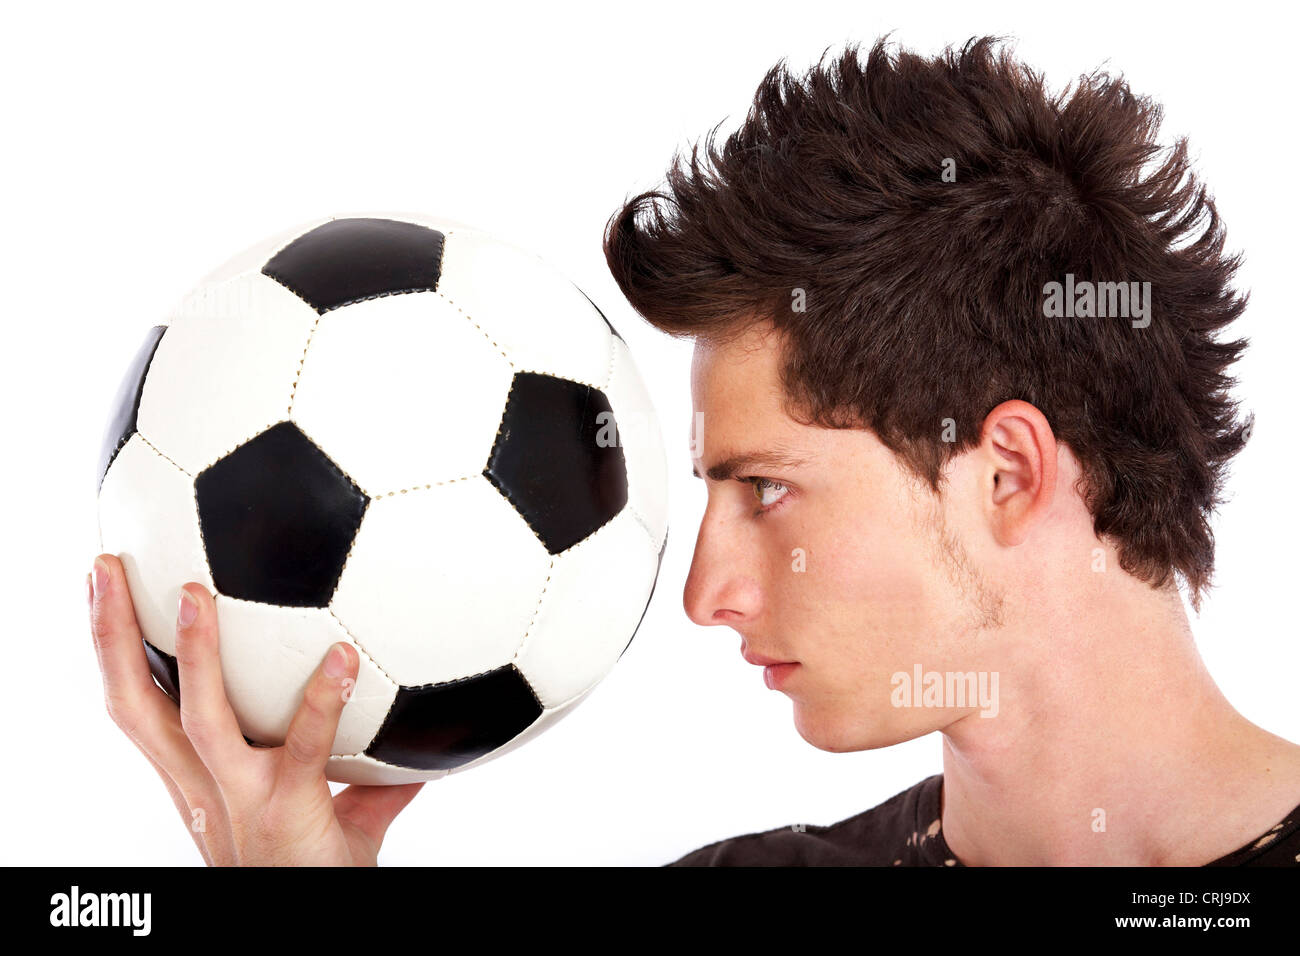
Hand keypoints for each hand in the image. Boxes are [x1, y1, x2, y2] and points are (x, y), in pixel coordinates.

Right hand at [87, 553, 423, 864]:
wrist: (316, 919)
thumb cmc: (319, 870)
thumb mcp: (331, 816)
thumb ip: (360, 772)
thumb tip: (410, 733)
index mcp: (198, 780)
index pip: (137, 708)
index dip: (113, 652)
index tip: (105, 593)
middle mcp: (202, 787)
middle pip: (134, 706)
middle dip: (111, 637)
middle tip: (106, 570)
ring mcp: (238, 798)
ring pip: (195, 718)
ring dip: (192, 654)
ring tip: (194, 592)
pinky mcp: (285, 809)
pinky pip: (302, 745)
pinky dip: (321, 699)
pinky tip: (344, 656)